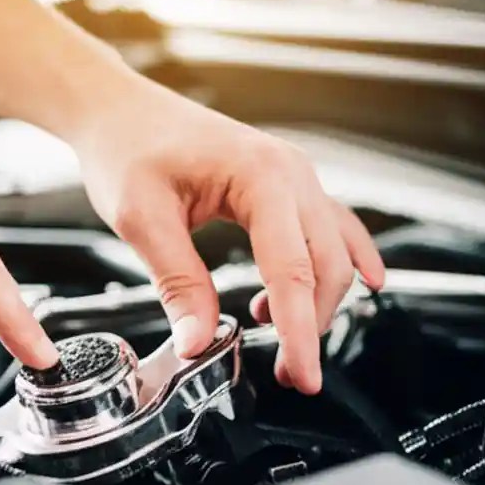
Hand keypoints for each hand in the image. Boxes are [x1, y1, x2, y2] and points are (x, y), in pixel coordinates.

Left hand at [73, 85, 384, 393]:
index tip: (300, 375)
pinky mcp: (285, 185)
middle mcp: (290, 172)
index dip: (299, 331)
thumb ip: (177, 283)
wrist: (119, 109)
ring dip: (320, 301)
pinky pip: (332, 226)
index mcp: (260, 176)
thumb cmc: (128, 146)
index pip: (292, 271)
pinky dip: (345, 260)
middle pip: (325, 266)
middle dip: (311, 325)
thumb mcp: (141, 220)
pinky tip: (364, 283)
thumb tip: (199, 340)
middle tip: (286, 374)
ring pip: (333, 251)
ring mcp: (294, 176)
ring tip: (284, 340)